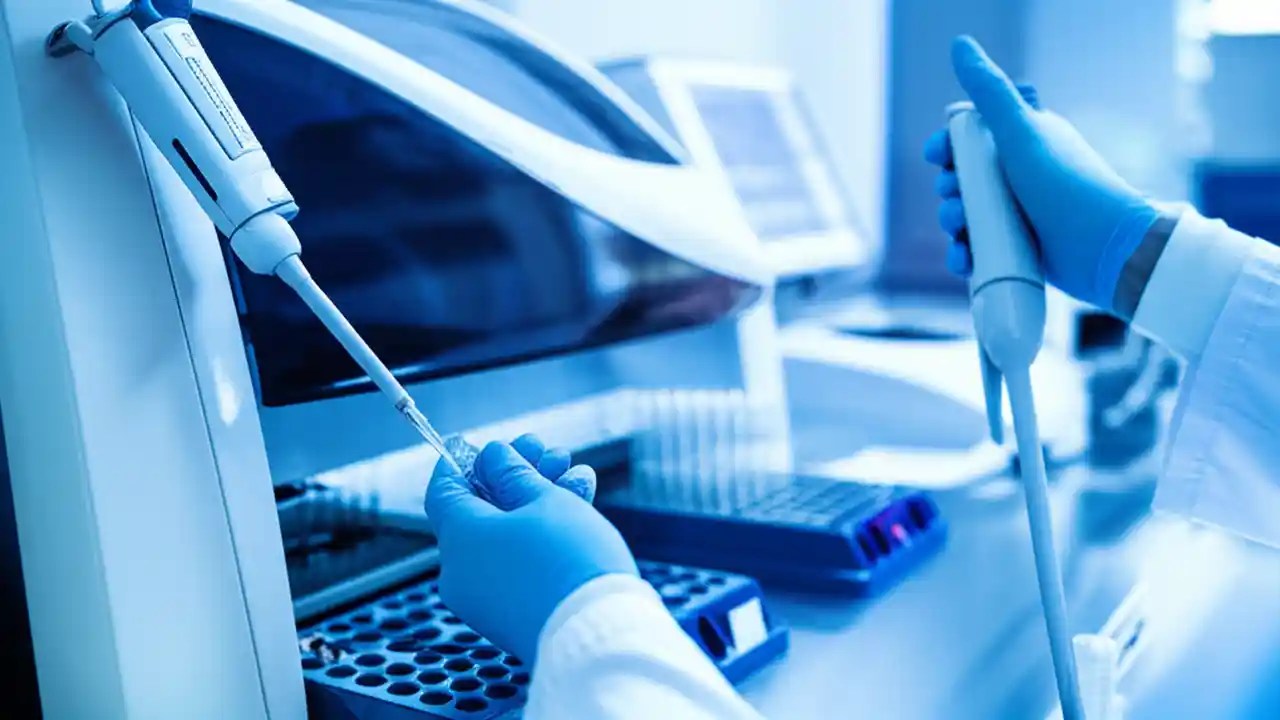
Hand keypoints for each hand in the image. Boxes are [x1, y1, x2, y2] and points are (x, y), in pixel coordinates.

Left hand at [424, 434, 637, 662]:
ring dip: (536, 500)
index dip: (460, 462)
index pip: (443, 490)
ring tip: (574, 473)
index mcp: (458, 538)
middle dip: (516, 476)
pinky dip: (538, 537)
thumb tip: (492, 458)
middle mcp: (461, 571)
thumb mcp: (544, 500)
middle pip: (479, 510)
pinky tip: (576, 506)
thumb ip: (513, 474)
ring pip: (503, 536)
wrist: (597, 633)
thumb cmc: (569, 561)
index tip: (473, 444)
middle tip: (546, 451)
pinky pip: (514, 566)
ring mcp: (484, 599)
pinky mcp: (510, 616)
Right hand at [924, 36, 1160, 308]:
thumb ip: (988, 89)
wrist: (1105, 246)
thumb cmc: (1065, 183)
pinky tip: (964, 260)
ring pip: (965, 215)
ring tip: (961, 232)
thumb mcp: (1020, 131)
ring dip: (952, 223)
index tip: (938, 156)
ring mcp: (1018, 214)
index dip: (947, 147)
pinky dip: (964, 255)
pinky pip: (977, 249)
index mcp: (1022, 142)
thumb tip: (959, 44)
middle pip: (962, 178)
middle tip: (956, 197)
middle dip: (948, 189)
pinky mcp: (1017, 249)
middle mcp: (1019, 175)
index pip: (970, 137)